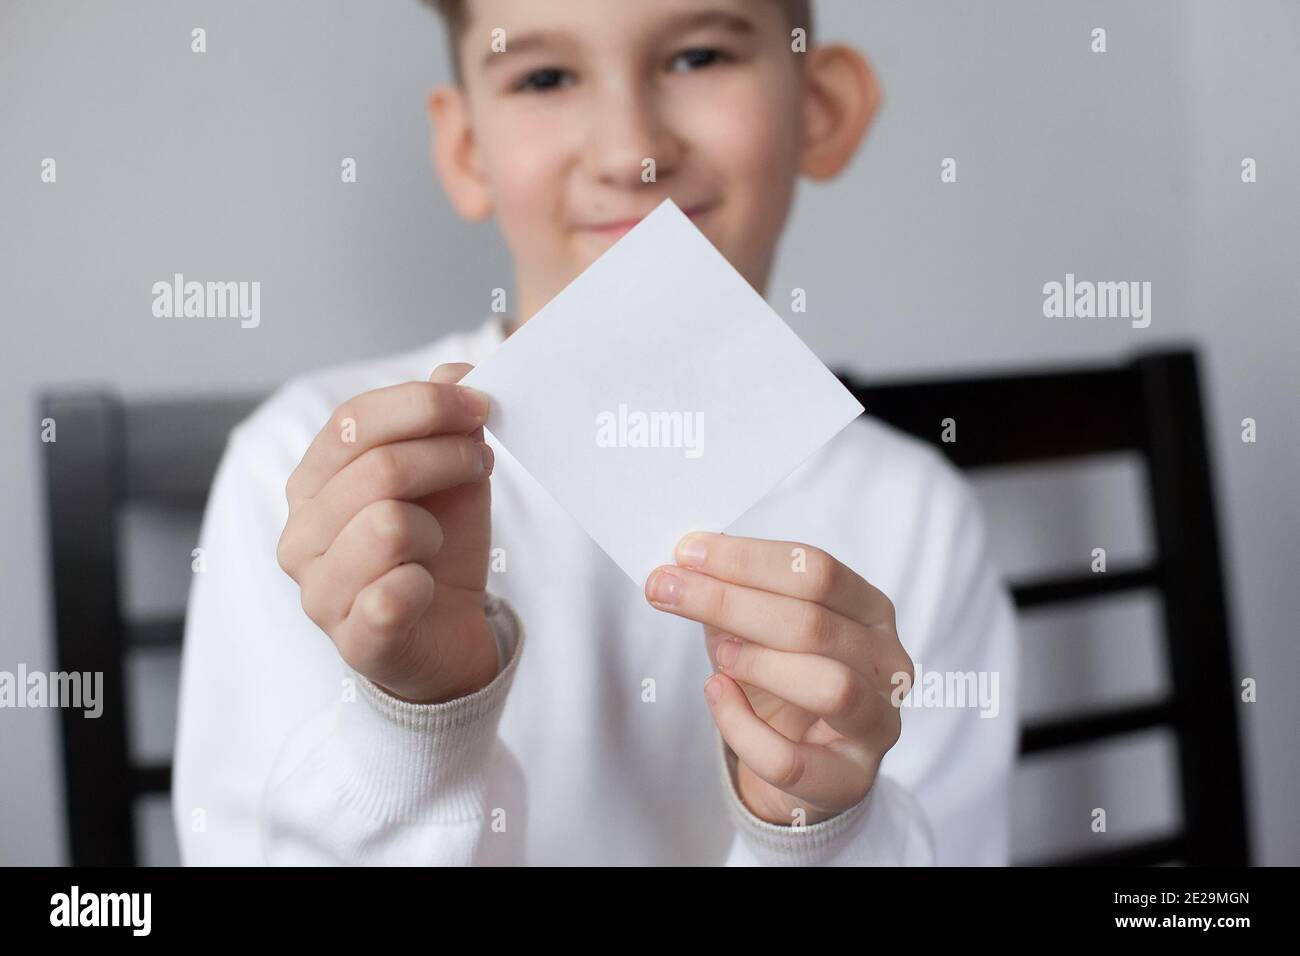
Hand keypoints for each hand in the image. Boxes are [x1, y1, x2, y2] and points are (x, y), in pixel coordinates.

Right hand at [277, 363, 498, 703]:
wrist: (450, 631)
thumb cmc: (438, 546)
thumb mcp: (450, 473)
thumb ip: (447, 418)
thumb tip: (458, 371)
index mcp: (312, 483)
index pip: (353, 421)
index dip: (422, 404)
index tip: (480, 406)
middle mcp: (299, 535)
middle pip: (377, 468)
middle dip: (447, 458)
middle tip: (481, 464)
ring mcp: (317, 592)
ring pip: (387, 525)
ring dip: (436, 529)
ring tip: (437, 542)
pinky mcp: (352, 641)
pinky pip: (394, 593)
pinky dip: (425, 586)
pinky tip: (426, 589)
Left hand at [644, 533, 912, 825]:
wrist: (799, 765)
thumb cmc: (780, 679)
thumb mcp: (756, 628)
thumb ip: (732, 595)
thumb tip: (685, 565)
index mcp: (870, 609)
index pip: (817, 571)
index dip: (748, 560)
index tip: (687, 553)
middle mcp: (886, 662)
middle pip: (814, 622)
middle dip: (730, 602)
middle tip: (668, 591)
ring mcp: (876, 722)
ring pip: (828, 686)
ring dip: (760, 663)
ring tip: (717, 655)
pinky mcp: (849, 778)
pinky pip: (789, 758)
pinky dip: (741, 726)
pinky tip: (717, 696)